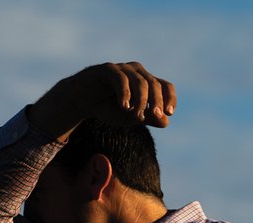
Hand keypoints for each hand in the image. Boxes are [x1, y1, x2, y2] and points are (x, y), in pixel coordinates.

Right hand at [29, 62, 176, 141]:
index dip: (170, 98)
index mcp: (146, 82)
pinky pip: (121, 79)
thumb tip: (166, 122)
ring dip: (141, 100)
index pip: (165, 86)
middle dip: (156, 101)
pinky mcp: (108, 69)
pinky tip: (124, 107)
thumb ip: (147, 119)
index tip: (169, 113)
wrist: (82, 101)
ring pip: (140, 81)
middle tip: (154, 115)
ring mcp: (123, 69)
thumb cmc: (107, 108)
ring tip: (136, 116)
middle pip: (154, 83)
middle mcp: (137, 72)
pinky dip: (125, 94)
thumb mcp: (129, 118)